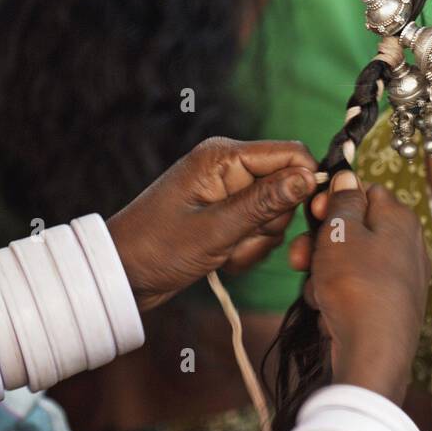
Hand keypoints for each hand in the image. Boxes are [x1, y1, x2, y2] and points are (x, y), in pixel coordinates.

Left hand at [107, 137, 317, 310]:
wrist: (122, 275)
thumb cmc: (158, 248)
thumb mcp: (216, 229)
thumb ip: (265, 203)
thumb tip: (309, 178)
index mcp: (223, 156)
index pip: (291, 155)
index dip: (306, 184)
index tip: (308, 216)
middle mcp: (229, 166)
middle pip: (287, 187)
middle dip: (272, 223)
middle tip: (242, 241)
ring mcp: (228, 190)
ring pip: (276, 213)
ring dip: (258, 241)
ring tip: (227, 253)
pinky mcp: (227, 212)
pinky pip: (260, 227)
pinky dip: (249, 248)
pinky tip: (225, 258)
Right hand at [287, 171, 430, 404]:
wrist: (373, 353)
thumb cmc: (357, 286)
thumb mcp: (341, 232)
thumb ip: (342, 201)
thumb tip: (347, 176)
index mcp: (400, 218)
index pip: (364, 191)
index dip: (333, 200)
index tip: (312, 213)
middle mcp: (406, 245)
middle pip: (352, 230)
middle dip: (321, 244)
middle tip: (301, 258)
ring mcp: (398, 279)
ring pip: (347, 263)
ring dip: (323, 274)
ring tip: (319, 292)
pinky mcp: (387, 306)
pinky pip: (353, 291)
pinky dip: (336, 298)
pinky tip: (329, 312)